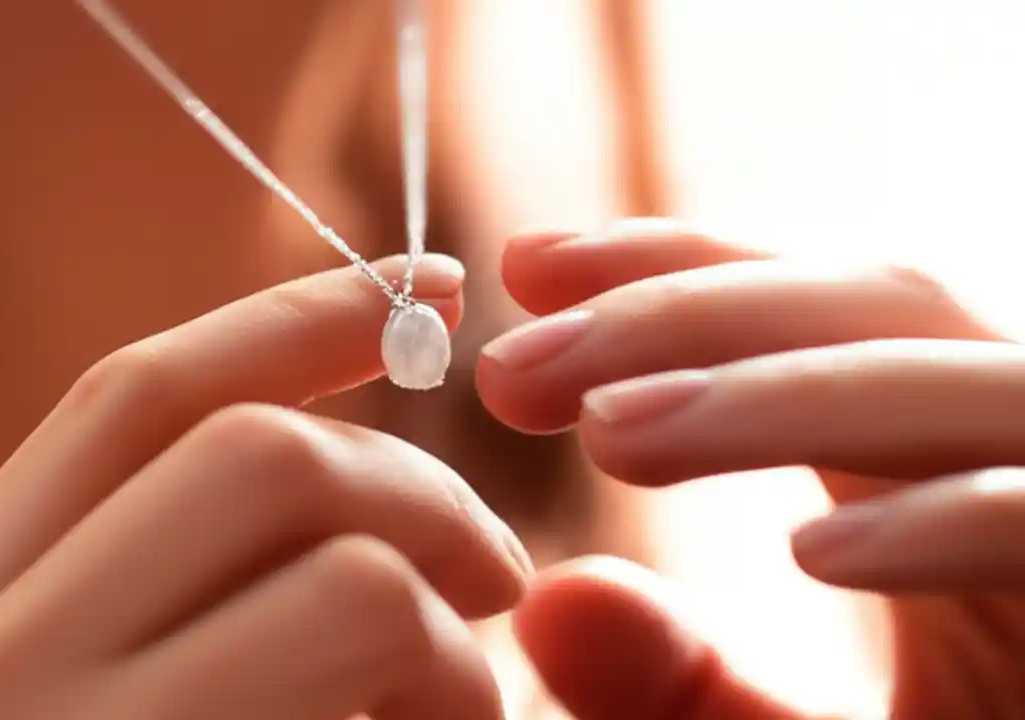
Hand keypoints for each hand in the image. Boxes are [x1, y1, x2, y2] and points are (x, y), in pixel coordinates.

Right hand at [0, 255, 529, 719]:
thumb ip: (153, 602)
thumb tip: (314, 452)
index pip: (126, 405)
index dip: (292, 325)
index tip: (425, 289)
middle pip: (237, 444)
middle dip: (407, 478)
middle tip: (500, 566)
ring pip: (306, 511)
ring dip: (438, 590)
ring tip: (468, 693)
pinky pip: (359, 618)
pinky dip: (450, 676)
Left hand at [477, 221, 1024, 718]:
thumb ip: (675, 685)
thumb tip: (544, 602)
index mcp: (932, 451)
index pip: (801, 309)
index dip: (668, 268)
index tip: (527, 268)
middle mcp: (1018, 441)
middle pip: (873, 305)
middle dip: (685, 314)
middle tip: (515, 366)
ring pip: (955, 383)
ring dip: (779, 395)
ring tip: (612, 432)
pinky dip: (948, 527)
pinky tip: (813, 556)